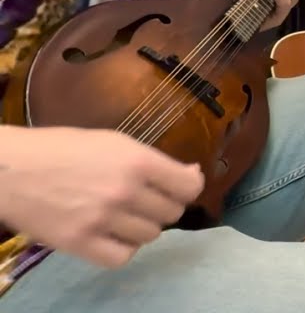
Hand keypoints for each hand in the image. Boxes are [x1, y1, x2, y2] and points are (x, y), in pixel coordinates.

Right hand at [0, 127, 203, 267]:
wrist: (10, 170)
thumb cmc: (62, 148)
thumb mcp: (113, 141)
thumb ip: (153, 161)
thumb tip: (192, 174)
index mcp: (136, 160)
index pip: (188, 186)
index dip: (188, 187)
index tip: (180, 187)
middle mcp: (124, 191)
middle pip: (172, 212)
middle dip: (162, 205)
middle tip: (143, 199)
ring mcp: (102, 219)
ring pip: (151, 235)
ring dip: (142, 227)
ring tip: (123, 215)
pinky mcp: (80, 243)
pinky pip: (122, 257)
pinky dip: (123, 249)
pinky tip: (113, 235)